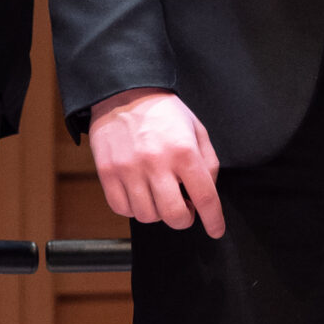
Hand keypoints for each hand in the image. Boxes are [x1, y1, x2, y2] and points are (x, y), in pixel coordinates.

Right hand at [88, 88, 223, 236]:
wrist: (123, 92)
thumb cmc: (163, 112)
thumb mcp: (196, 129)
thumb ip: (208, 163)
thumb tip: (206, 195)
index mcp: (184, 151)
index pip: (205, 197)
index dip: (214, 220)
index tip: (216, 230)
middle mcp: (156, 163)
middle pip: (174, 215)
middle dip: (183, 219)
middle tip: (183, 209)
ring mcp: (129, 169)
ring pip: (147, 216)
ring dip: (157, 212)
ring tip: (158, 194)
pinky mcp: (107, 173)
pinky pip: (122, 209)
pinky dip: (133, 208)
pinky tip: (139, 193)